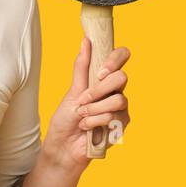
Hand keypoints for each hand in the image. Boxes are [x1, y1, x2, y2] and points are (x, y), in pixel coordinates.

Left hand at [43, 36, 130, 168]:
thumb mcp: (72, 90)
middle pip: (122, 77)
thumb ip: (81, 67)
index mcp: (104, 78)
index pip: (122, 56)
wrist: (64, 145)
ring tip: (82, 117)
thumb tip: (86, 41)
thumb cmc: (66, 119)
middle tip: (83, 100)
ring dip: (94, 109)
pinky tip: (87, 128)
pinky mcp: (122, 124)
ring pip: (118, 99)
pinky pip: (114, 116)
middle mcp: (116, 90)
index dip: (115, 59)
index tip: (100, 72)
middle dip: (98, 90)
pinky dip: (95, 122)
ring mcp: (121, 108)